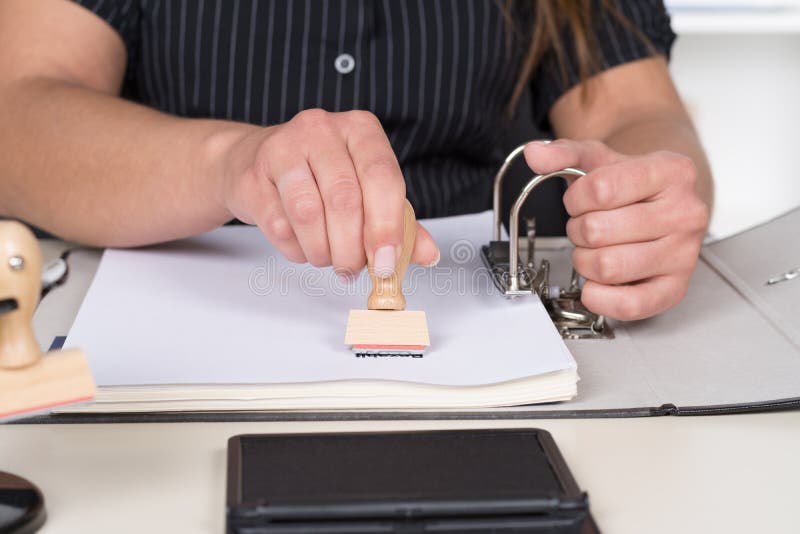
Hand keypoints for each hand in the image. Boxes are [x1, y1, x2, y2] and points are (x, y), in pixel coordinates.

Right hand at [220, 109, 438, 279]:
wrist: (255, 162)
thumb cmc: (321, 177)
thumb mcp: (368, 190)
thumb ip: (400, 221)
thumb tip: (429, 254)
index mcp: (361, 130)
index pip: (382, 177)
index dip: (386, 227)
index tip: (386, 263)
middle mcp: (322, 129)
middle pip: (344, 199)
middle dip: (352, 248)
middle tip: (353, 269)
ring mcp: (282, 148)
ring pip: (309, 214)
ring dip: (322, 252)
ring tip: (329, 260)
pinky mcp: (253, 175)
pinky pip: (279, 226)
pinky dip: (296, 249)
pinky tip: (303, 247)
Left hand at [524, 139, 709, 319]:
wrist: (666, 205)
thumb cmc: (633, 186)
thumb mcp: (600, 160)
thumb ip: (565, 154)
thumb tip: (535, 154)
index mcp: (672, 172)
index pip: (600, 189)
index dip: (575, 199)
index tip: (581, 201)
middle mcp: (686, 213)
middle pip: (597, 231)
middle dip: (578, 231)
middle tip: (588, 228)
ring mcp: (684, 253)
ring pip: (607, 267)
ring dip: (585, 262)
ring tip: (596, 250)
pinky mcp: (675, 289)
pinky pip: (630, 305)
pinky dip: (600, 297)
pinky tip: (597, 283)